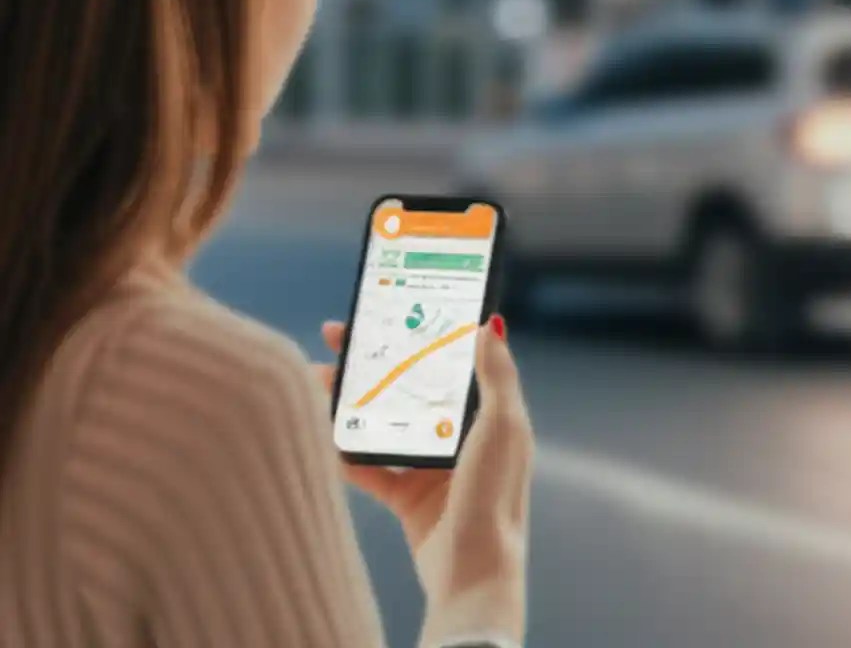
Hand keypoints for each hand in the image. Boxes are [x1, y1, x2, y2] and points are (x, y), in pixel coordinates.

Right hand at [318, 319, 533, 642]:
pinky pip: (369, 468)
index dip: (418, 334)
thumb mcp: (503, 427)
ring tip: (314, 380)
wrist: (473, 573)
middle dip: (371, 362)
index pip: (449, 362)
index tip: (386, 309)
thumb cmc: (495, 497)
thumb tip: (490, 322)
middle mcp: (462, 439)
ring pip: (383, 423)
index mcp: (488, 417)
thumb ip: (496, 375)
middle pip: (409, 388)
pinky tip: (319, 434)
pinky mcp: (409, 499)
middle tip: (333, 336)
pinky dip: (345, 453)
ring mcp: (433, 469)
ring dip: (349, 402)